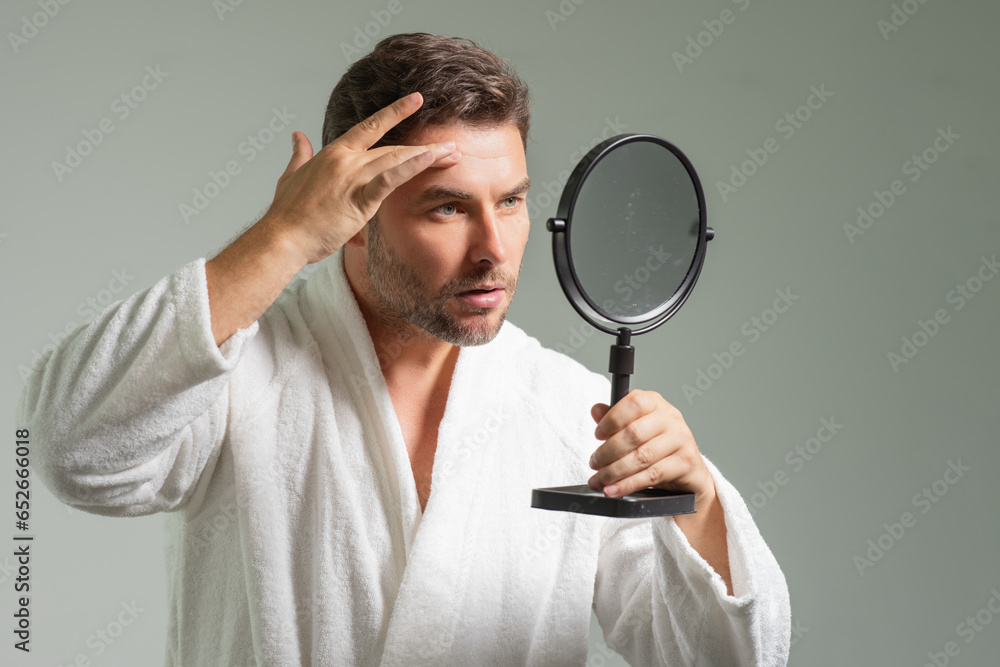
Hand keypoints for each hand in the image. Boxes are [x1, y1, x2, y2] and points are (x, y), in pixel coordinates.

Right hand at [261, 92, 460, 264]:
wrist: (282, 237)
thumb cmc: (287, 213)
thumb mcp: (290, 176)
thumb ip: (299, 155)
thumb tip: (298, 136)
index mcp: (333, 153)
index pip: (370, 127)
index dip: (395, 112)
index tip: (416, 100)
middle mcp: (346, 160)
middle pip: (393, 147)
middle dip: (424, 146)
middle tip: (450, 145)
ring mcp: (353, 178)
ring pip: (398, 159)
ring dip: (428, 156)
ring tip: (453, 153)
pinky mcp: (359, 199)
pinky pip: (391, 179)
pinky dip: (412, 167)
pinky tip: (431, 160)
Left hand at [587, 390, 715, 508]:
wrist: (688, 471)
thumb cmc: (658, 446)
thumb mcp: (635, 428)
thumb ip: (615, 419)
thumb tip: (597, 410)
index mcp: (655, 403)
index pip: (634, 403)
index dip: (612, 419)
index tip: (597, 434)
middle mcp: (670, 418)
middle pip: (634, 433)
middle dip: (608, 452)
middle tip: (594, 463)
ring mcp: (681, 439)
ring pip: (641, 456)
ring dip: (615, 471)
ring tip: (600, 479)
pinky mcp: (685, 463)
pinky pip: (652, 475)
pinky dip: (628, 485)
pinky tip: (614, 489)